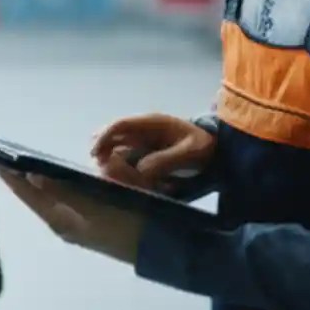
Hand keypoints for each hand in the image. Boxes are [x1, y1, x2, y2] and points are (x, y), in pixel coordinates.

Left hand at [0, 165, 143, 264]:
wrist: (162, 247)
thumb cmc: (127, 225)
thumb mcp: (95, 205)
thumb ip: (63, 190)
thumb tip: (32, 174)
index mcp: (61, 220)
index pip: (26, 192)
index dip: (7, 173)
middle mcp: (65, 221)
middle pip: (34, 193)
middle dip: (19, 174)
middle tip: (2, 154)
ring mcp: (78, 221)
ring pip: (52, 193)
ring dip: (38, 179)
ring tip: (20, 162)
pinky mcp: (93, 218)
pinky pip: (72, 194)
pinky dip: (62, 182)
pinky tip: (57, 172)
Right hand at [90, 113, 215, 191]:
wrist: (215, 148)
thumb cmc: (204, 146)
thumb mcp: (191, 151)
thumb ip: (167, 160)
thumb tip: (141, 170)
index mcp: (151, 123)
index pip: (120, 125)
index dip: (103, 138)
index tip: (95, 154)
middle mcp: (141, 131)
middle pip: (110, 139)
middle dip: (108, 157)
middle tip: (119, 177)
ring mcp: (140, 143)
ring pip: (114, 152)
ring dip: (119, 169)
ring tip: (142, 184)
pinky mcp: (142, 155)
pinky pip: (126, 164)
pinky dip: (129, 176)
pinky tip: (150, 186)